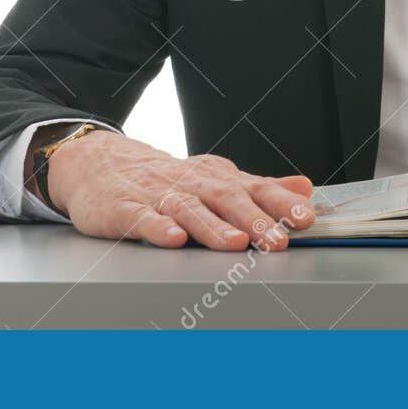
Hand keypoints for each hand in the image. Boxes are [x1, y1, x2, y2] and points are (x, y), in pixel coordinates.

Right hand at [42, 130, 315, 248]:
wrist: (102, 164)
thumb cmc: (167, 180)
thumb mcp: (216, 179)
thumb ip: (261, 189)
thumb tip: (306, 189)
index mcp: (216, 178)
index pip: (255, 188)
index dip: (281, 202)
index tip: (305, 217)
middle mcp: (191, 184)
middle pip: (225, 199)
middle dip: (254, 220)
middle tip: (278, 240)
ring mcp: (157, 194)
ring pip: (188, 209)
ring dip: (212, 227)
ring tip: (235, 243)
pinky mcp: (124, 207)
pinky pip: (142, 217)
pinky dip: (158, 227)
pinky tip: (173, 239)